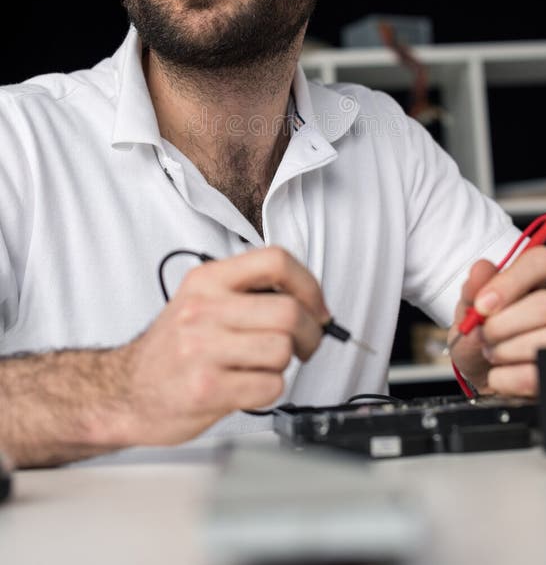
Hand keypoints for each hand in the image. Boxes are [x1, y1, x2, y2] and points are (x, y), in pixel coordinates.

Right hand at [117, 246, 328, 445]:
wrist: (124, 390)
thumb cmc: (174, 348)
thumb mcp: (201, 300)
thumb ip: (247, 291)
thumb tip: (309, 298)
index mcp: (208, 279)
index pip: (276, 260)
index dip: (309, 285)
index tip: (317, 307)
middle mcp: (204, 308)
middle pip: (289, 311)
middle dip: (311, 333)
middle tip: (305, 344)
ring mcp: (202, 349)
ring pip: (283, 350)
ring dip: (285, 364)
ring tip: (263, 365)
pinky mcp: (206, 389)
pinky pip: (270, 386)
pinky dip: (269, 390)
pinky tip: (247, 387)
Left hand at [448, 244, 545, 395]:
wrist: (477, 370)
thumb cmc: (477, 332)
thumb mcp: (466, 308)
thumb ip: (472, 289)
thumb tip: (481, 269)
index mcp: (533, 281)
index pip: (542, 261)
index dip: (512, 281)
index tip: (482, 304)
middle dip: (503, 324)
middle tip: (483, 333)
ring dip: (505, 350)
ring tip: (489, 352)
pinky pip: (538, 374)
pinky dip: (507, 377)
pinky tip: (498, 372)